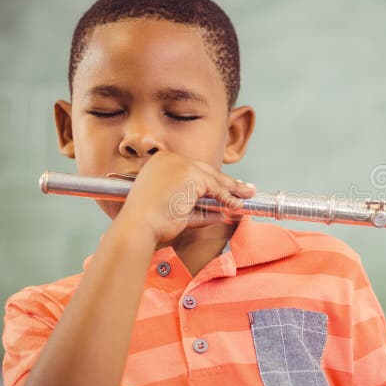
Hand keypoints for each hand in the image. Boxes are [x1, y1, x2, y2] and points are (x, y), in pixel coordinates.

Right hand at [115, 151, 255, 242]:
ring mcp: (179, 164)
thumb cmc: (151, 223)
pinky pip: (215, 187)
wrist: (138, 226)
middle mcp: (169, 159)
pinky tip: (236, 205)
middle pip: (206, 170)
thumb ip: (200, 209)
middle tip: (245, 190)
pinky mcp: (189, 174)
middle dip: (228, 182)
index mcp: (160, 163)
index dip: (213, 180)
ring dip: (232, 189)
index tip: (228, 187)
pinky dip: (227, 197)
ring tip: (246, 197)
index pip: (193, 170)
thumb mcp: (179, 212)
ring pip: (213, 178)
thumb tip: (222, 212)